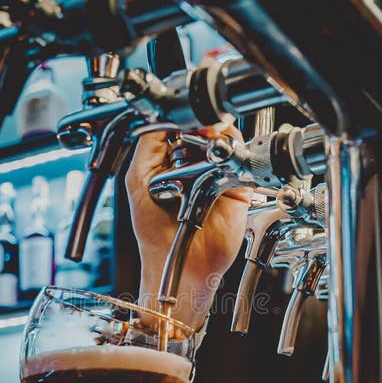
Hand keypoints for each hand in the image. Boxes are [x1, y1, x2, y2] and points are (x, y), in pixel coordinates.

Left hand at [126, 129, 250, 327]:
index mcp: (167, 159)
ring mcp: (215, 176)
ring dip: (220, 141)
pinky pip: (242, 163)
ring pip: (226, 141)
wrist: (182, 267)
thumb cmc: (156, 233)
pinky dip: (235, 158)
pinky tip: (221, 165)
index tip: (186, 115)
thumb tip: (169, 116)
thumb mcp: (139, 180)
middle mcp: (193, 164)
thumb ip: (149, 144)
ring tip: (209, 151)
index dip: (183, 116)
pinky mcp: (236, 189)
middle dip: (203, 126)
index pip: (177, 123)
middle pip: (205, 127)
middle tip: (201, 131)